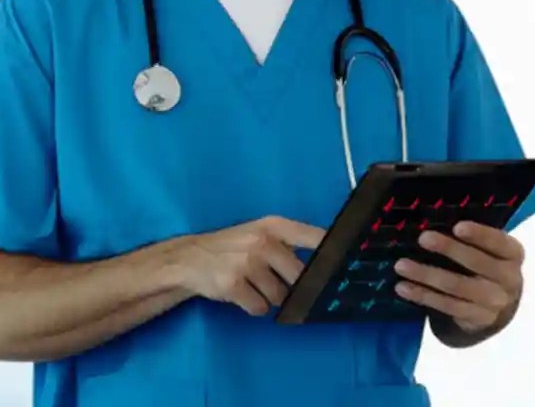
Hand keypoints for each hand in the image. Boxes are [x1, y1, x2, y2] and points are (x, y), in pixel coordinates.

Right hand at [172, 216, 324, 316]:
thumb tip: (328, 266)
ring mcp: (247, 263)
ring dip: (270, 298)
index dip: (333, 255)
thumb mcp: (261, 233)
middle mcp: (262, 241)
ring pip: (280, 297)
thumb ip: (290, 244)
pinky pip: (260, 308)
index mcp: (275, 225)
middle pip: (300, 277)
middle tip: (277, 282)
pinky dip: (254, 306)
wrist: (189, 259)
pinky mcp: (233, 284)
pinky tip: (242, 294)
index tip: (345, 268)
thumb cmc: (233, 247)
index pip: (316, 238)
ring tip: (252, 284)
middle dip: (293, 286)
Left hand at [393, 222, 524, 333]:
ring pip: (457, 287)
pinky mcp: (478, 319)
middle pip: (477, 263)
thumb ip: (471, 237)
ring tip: (401, 265)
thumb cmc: (487, 263)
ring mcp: (495, 302)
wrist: (499, 305)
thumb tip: (433, 218)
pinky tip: (403, 287)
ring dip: (426, 274)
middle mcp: (509, 279)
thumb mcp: (488, 249)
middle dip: (448, 249)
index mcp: (513, 254)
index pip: (499, 242)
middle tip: (423, 238)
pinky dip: (423, 295)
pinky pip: (447, 307)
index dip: (480, 235)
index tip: (457, 227)